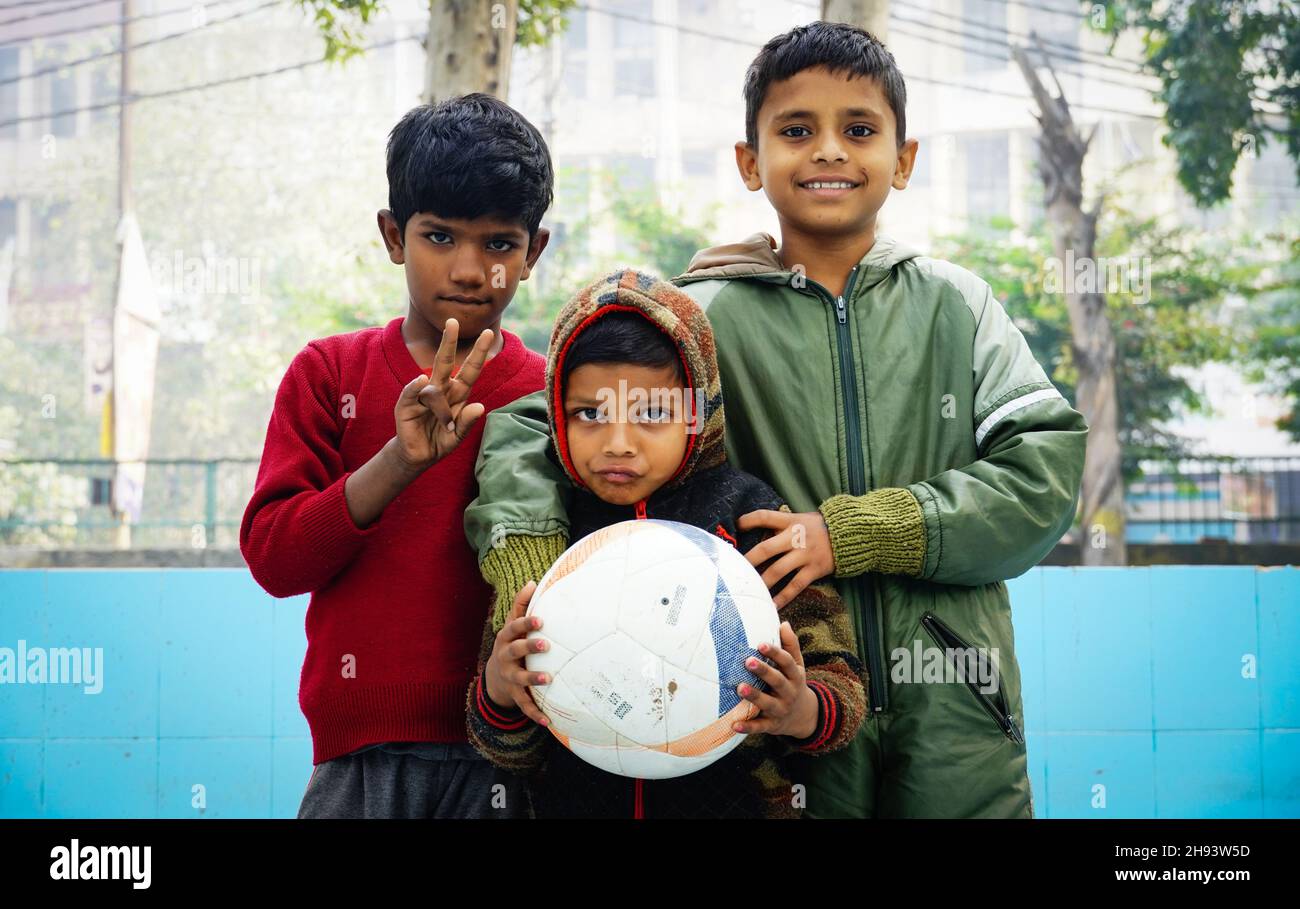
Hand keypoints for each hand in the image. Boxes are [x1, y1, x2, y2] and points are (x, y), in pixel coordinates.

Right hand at [392, 317, 493, 471]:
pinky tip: (421, 382)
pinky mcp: (406, 404)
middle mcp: (440, 389)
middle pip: (445, 361)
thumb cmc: (441, 441)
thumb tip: (479, 407)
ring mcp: (422, 395)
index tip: (490, 333)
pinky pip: (412, 392)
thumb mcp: (458, 436)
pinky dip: (416, 387)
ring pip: (433, 388)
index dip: (479, 353)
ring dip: (442, 410)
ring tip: (447, 428)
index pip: (470, 370)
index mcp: (457, 394)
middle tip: (452, 321)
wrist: (418, 456)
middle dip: (449, 341)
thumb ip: (467, 423)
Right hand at [484, 581, 549, 726]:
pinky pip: (524, 705)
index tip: (540, 620)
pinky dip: (535, 713)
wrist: (494, 676)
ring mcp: (509, 677)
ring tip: (548, 679)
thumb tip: (532, 581)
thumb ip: (521, 604)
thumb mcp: (511, 625)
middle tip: (546, 644)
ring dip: (533, 679)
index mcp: (506, 638)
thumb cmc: (511, 643)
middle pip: (515, 650)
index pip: (514, 628)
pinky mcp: (514, 695)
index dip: (525, 623)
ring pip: (519, 679)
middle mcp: (506, 657)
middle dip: (529, 647)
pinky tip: (548, 720)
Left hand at [731, 621, 818, 738]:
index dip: (775, 653)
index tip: (761, 644)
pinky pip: (759, 726)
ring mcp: (781, 710)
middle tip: (748, 661)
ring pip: (768, 703)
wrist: (805, 717)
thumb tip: (784, 622)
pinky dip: (747, 727)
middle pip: (777, 681)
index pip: (787, 662)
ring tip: (740, 687)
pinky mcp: (772, 725)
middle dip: (764, 671)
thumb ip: (791, 646)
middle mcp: (789, 693)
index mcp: (795, 676)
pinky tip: (734, 724)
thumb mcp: (797, 666)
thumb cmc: (793, 684)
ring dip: (754, 696)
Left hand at [739, 508, 834, 607]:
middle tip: (733, 569)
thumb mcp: (800, 519)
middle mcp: (796, 538)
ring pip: (778, 570)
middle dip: (748, 560)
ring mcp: (805, 555)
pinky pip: (795, 586)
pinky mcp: (814, 570)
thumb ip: (780, 526)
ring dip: (761, 582)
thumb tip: (756, 535)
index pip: (765, 516)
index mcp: (790, 521)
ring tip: (748, 590)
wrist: (851, 534)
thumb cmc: (818, 527)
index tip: (738, 525)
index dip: (750, 520)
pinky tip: (772, 605)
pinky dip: (783, 597)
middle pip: (766, 548)